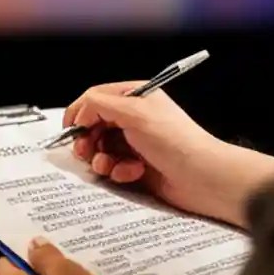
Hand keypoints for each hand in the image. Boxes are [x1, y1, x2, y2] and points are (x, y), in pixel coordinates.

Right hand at [64, 82, 273, 228]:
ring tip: (111, 165)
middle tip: (86, 152)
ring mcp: (135, 142)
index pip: (95, 98)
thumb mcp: (134, 113)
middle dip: (87, 140)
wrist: (203, 178)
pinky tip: (133, 173)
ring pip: (100, 149)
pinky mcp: (137, 166)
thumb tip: (79, 112)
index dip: (79, 113)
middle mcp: (134, 117)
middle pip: (93, 125)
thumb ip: (100, 104)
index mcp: (134, 96)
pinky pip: (114, 167)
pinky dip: (118, 171)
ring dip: (101, 159)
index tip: (70, 130)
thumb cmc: (175, 141)